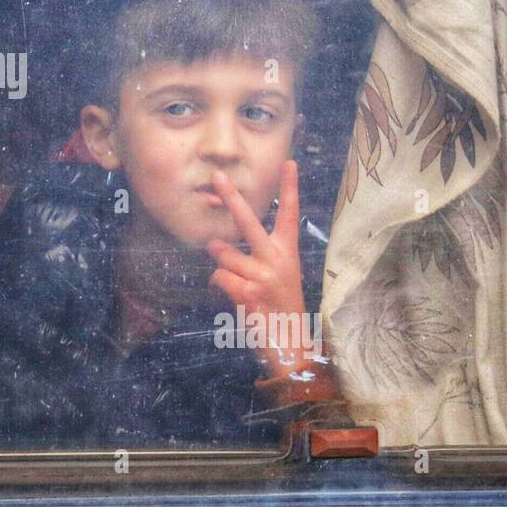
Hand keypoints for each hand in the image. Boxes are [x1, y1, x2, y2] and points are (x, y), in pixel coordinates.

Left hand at [205, 160, 308, 378]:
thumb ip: (254, 256)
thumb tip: (216, 242)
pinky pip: (218, 276)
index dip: (289, 188)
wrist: (290, 345)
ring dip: (221, 265)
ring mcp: (263, 274)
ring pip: (223, 254)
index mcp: (288, 253)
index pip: (289, 214)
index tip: (289, 162)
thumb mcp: (278, 277)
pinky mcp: (248, 291)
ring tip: (237, 281)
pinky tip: (233, 297)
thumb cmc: (279, 307)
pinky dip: (218, 285)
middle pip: (248, 221)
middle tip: (216, 175)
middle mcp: (277, 259)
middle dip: (230, 197)